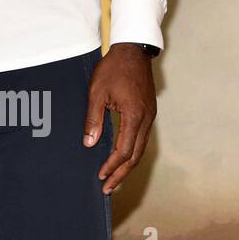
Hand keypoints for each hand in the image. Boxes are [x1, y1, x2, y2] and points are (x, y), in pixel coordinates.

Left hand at [84, 43, 155, 194]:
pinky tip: (122, 157)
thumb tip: (89, 143)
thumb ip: (93, 119)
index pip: (124, 151)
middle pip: (136, 155)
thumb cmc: (113, 69)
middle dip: (121, 173)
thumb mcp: (97, 92)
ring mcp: (149, 116)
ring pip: (141, 149)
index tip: (100, 177)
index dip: (112, 166)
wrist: (133, 51)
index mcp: (134, 116)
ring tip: (114, 178)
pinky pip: (141, 138)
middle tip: (108, 188)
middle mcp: (146, 120)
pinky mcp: (148, 112)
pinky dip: (132, 152)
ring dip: (127, 165)